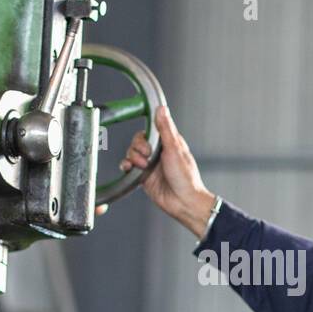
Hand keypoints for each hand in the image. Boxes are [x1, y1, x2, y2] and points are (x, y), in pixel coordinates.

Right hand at [113, 104, 216, 236]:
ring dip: (133, 157)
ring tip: (143, 165)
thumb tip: (161, 109)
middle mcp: (159, 153)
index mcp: (169, 143)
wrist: (183, 202)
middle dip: (138, 147)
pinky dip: (127, 166)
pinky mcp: (143, 176)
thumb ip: (166, 129)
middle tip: (147, 155)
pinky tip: (131, 168)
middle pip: (138, 141)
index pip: (151, 129)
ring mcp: (150, 165)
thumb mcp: (175, 149)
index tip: (147, 138)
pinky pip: (129, 167)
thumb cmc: (185, 178)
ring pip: (132, 153)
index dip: (146, 133)